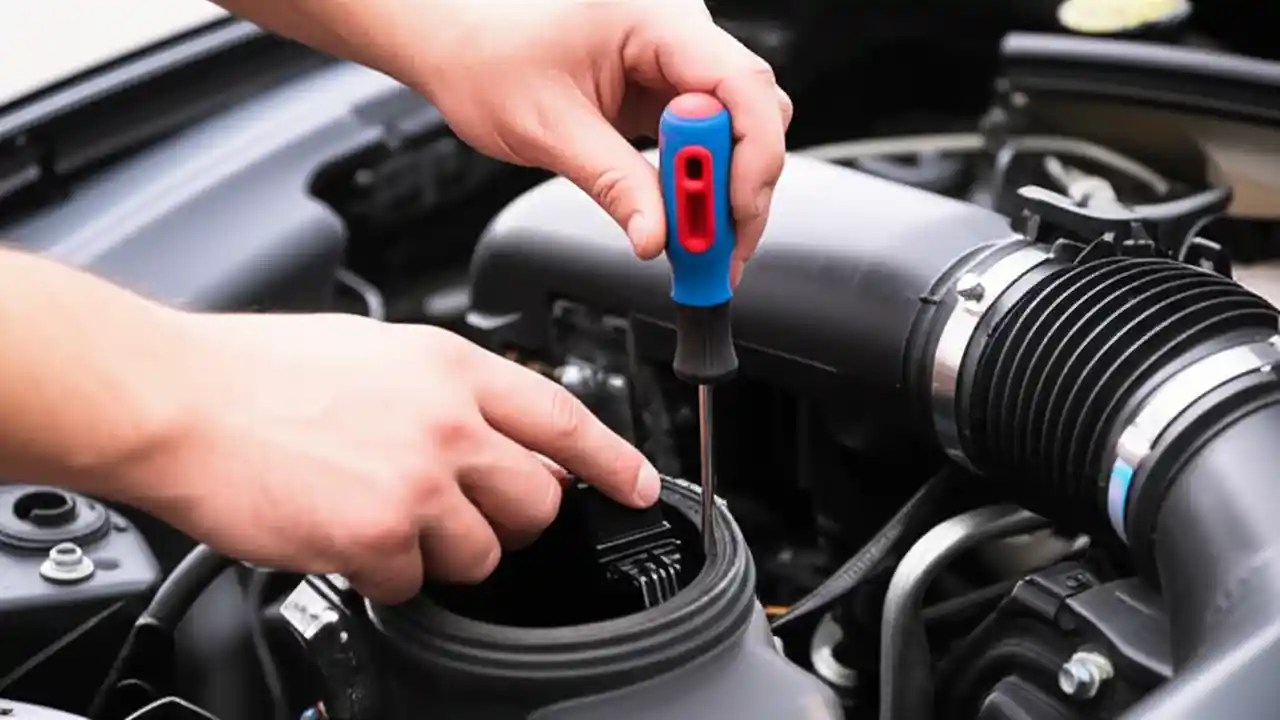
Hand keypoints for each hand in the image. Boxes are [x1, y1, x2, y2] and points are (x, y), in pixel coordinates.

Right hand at [112, 312, 659, 604]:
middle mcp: (448, 421)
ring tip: (386, 521)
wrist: (179, 401)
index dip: (612, 458)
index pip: (564, 417)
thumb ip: (444, 392)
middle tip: (466, 514)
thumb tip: (483, 429)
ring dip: (444, 551)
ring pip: (483, 552)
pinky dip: (385, 574)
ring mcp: (418, 480)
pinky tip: (346, 539)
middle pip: (537, 500)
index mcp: (452, 367)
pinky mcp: (380, 535)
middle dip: (512, 519)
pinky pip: (414, 584)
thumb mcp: (377, 353)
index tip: (638, 484)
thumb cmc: (260, 374)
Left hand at [405, 0, 792, 285]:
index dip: (749, 156)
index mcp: (656, 19)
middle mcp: (677, 34)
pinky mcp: (663, 92)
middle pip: (752, 113)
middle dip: (740, 186)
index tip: (727, 216)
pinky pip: (705, 140)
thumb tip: (657, 236)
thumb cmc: (486, 59)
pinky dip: (698, 185)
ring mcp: (674, 63)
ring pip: (737, 131)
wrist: (456, 45)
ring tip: (695, 246)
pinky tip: (681, 220)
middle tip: (715, 250)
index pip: (741, 85)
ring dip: (720, 192)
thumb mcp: (548, 128)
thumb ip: (613, 183)